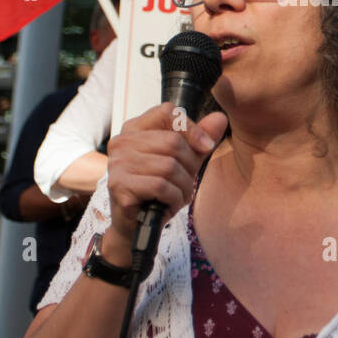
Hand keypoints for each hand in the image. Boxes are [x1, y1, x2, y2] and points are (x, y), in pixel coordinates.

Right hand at [100, 102, 227, 266]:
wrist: (137, 226)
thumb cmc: (159, 190)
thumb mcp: (185, 161)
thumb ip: (200, 139)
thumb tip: (220, 118)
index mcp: (135, 128)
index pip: (167, 111)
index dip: (192, 128)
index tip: (206, 147)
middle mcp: (122, 142)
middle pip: (172, 142)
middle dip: (190, 166)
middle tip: (187, 182)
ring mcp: (118, 163)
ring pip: (169, 166)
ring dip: (183, 186)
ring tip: (179, 195)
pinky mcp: (119, 185)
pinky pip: (160, 186)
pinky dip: (174, 198)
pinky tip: (169, 204)